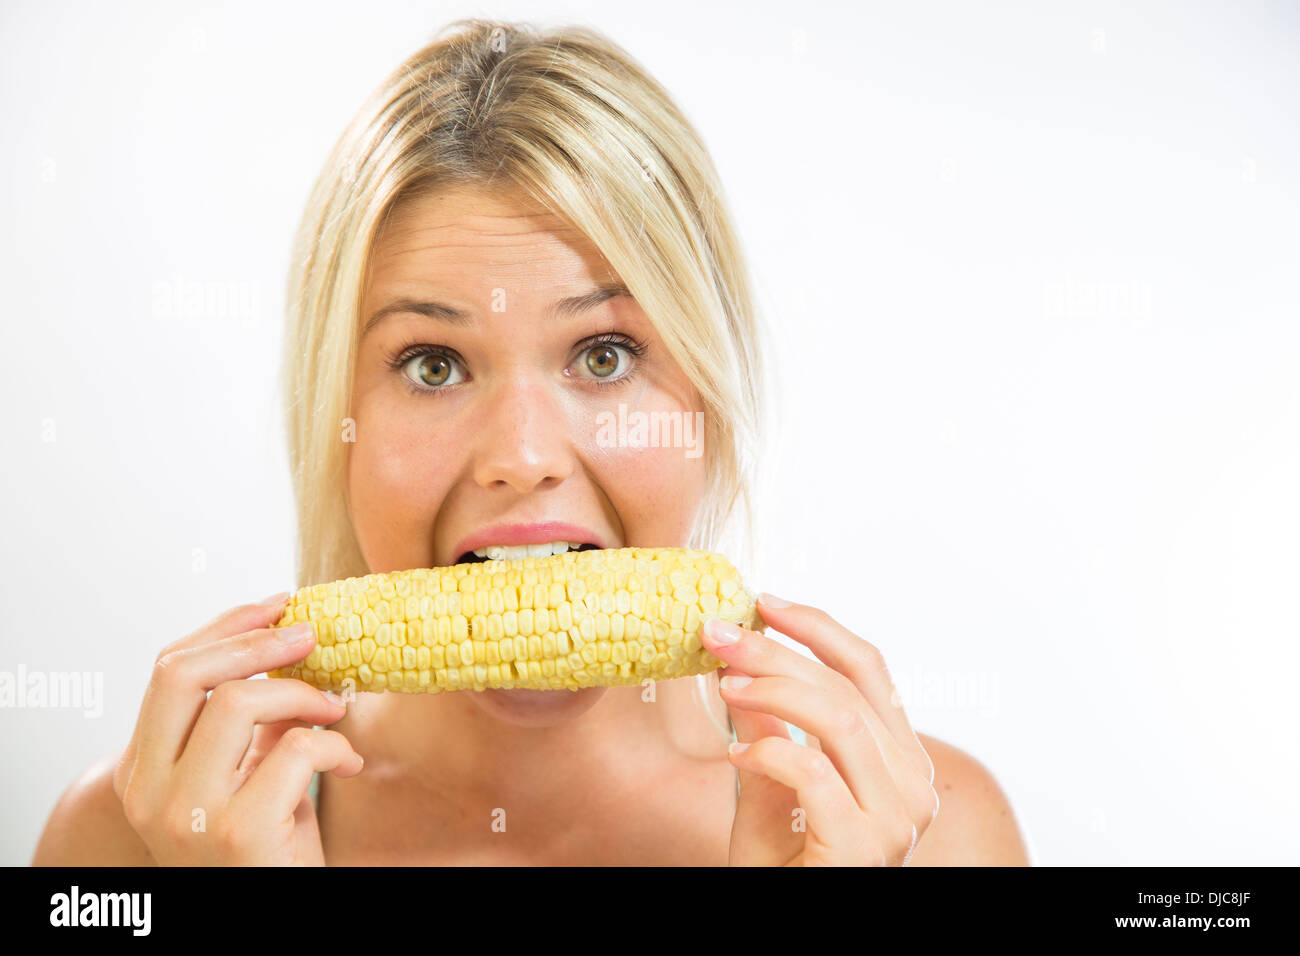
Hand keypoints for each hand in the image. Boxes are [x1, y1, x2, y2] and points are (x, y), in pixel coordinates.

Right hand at [112, 593, 364, 864]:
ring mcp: (188, 814)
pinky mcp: (239, 833)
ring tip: (335, 713)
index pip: (168, 670)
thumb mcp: (247, 774)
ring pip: (239, 702)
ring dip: (303, 695)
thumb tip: (286, 641)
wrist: (277, 916)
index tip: (277, 604)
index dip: (226, 626)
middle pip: (184, 674)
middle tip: (311, 636)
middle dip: (255, 641)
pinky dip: (335, 745)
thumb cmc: (268, 848)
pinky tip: (350, 764)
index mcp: (142, 771)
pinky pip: (296, 748)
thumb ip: (251, 720)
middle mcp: (149, 792)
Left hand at [704, 593, 937, 865]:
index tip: (764, 602)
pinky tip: (734, 755)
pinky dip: (768, 752)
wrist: (784, 929)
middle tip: (719, 633)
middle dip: (777, 650)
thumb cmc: (783, 869)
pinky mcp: (864, 847)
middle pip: (847, 687)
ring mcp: (896, 820)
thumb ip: (766, 726)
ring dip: (771, 689)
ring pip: (838, 718)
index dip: (818, 627)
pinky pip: (814, 773)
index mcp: (900, 761)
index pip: (871, 670)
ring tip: (722, 684)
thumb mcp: (767, 784)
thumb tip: (742, 658)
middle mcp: (913, 786)